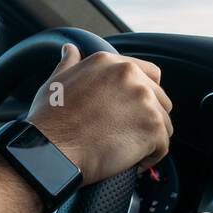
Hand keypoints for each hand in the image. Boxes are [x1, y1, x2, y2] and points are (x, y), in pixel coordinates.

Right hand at [26, 43, 172, 184]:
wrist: (51, 150)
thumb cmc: (49, 121)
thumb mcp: (55, 83)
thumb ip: (69, 63)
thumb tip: (70, 49)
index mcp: (110, 63)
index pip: (148, 74)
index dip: (143, 95)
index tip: (130, 111)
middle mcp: (130, 76)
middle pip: (160, 99)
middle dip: (147, 117)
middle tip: (126, 134)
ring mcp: (144, 100)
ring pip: (164, 123)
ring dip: (149, 138)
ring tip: (126, 151)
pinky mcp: (152, 127)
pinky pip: (163, 145)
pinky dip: (150, 157)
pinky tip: (131, 163)